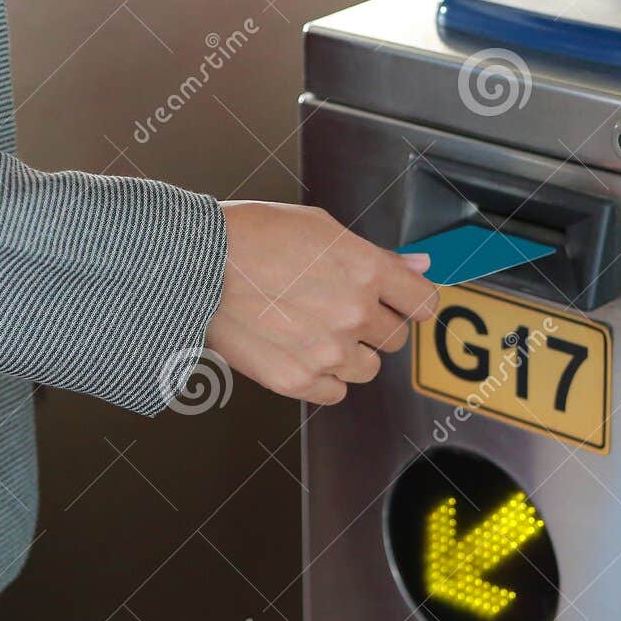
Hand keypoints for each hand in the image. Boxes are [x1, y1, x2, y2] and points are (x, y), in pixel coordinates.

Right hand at [206, 201, 438, 405]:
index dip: (413, 302)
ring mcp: (327, 351)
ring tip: (315, 330)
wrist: (196, 264)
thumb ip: (376, 255)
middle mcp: (354, 313)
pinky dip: (324, 378)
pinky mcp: (298, 380)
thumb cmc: (252, 237)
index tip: (402, 304)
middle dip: (376, 325)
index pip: (424, 302)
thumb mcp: (321, 228)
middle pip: (397, 338)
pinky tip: (301, 351)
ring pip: (369, 369)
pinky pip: (336, 392)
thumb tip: (418, 267)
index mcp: (366, 270)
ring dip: (352, 354)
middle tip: (340, 309)